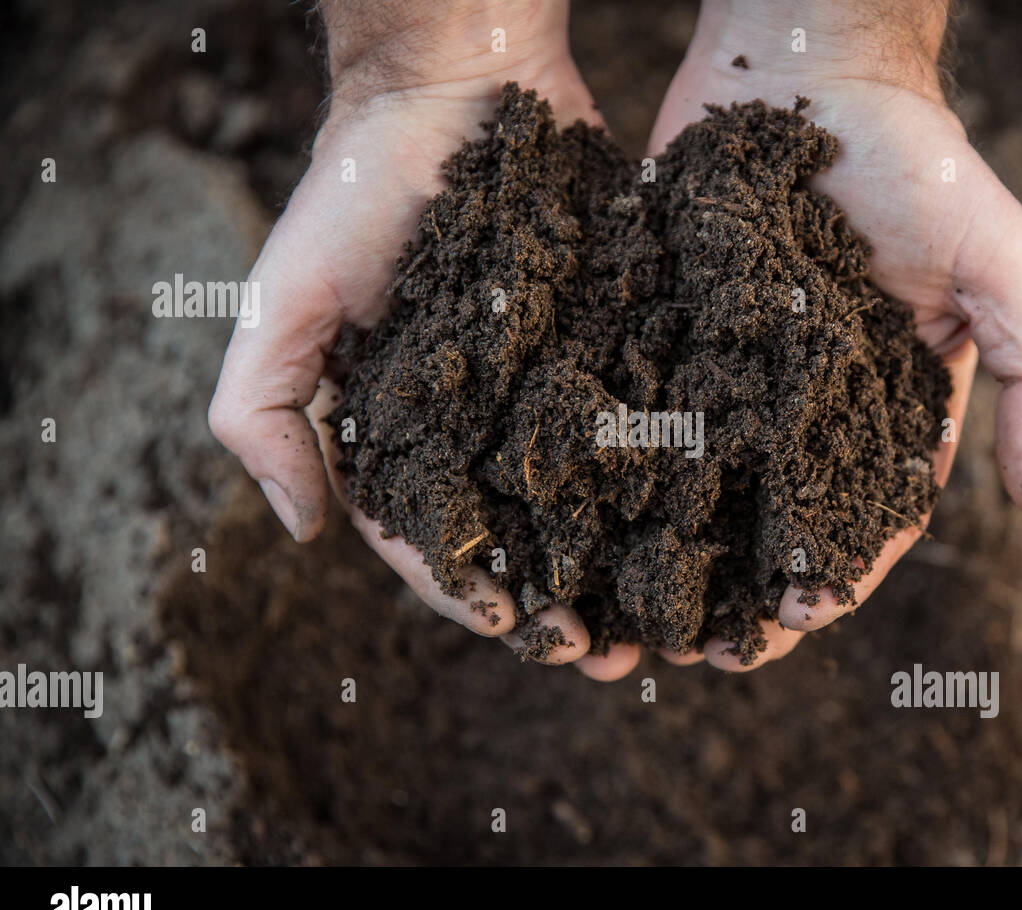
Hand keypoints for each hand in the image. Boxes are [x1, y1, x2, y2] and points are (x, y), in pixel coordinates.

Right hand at [209, 0, 612, 665]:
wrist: (452, 90)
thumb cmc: (354, 195)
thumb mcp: (281, 302)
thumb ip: (263, 415)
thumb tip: (300, 533)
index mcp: (403, 437)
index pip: (435, 541)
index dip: (476, 595)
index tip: (526, 632)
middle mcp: (480, 428)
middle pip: (527, 540)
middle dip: (567, 605)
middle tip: (617, 656)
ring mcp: (550, 390)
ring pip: (594, 501)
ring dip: (630, 567)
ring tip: (673, 617)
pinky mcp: (610, 344)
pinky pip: (642, 422)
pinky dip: (671, 479)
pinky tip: (707, 522)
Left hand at [641, 0, 1021, 670]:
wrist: (808, 66)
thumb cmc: (919, 163)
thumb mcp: (1003, 265)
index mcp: (883, 406)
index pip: (859, 517)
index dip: (828, 578)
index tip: (790, 626)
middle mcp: (801, 405)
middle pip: (765, 523)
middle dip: (735, 593)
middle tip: (695, 652)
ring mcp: (726, 373)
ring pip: (693, 490)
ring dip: (666, 559)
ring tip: (629, 618)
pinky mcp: (664, 333)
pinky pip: (639, 417)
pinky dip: (614, 476)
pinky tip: (583, 525)